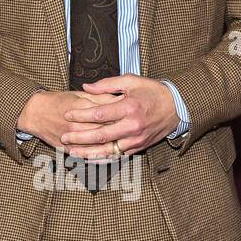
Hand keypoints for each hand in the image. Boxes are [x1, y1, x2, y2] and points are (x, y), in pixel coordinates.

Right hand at [17, 88, 124, 153]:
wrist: (35, 112)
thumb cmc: (59, 101)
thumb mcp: (79, 94)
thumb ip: (99, 96)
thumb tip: (118, 98)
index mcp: (83, 107)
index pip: (108, 112)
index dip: (122, 115)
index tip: (134, 115)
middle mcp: (78, 124)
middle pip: (105, 130)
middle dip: (121, 132)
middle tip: (134, 132)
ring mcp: (73, 138)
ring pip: (96, 146)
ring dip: (112, 148)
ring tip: (125, 146)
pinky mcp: (67, 148)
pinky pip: (85, 156)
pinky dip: (98, 158)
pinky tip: (110, 158)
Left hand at [59, 74, 179, 158]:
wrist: (176, 107)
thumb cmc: (152, 92)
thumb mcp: (131, 81)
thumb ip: (107, 84)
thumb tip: (86, 87)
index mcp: (129, 107)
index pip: (100, 114)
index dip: (81, 115)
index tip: (67, 114)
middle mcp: (132, 126)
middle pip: (101, 135)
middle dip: (80, 137)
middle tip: (64, 137)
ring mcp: (136, 139)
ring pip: (108, 150)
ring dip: (88, 152)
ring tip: (71, 152)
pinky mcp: (139, 147)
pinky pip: (117, 156)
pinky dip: (102, 159)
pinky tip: (89, 159)